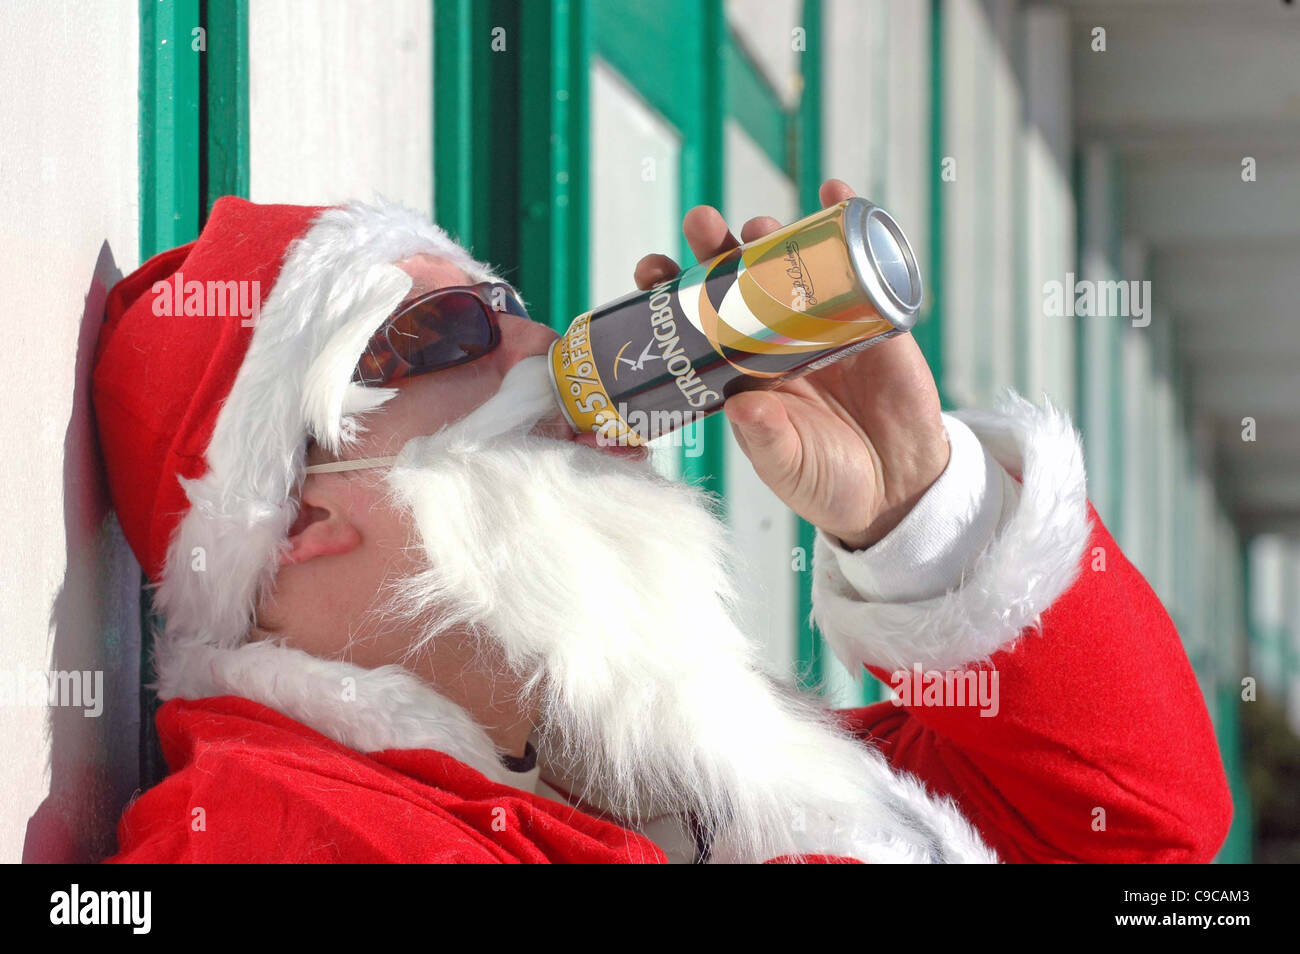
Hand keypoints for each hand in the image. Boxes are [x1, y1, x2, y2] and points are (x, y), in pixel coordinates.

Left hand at [633, 179, 948, 549]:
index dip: (671, 292)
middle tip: (702, 224)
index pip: (695, 320)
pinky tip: (836, 193)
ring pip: (791, 265)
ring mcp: (822, 324)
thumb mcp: (789, 466)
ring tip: (761, 225)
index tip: (651, 271)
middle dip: (715, 247)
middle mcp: (773, 339)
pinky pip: (859, 265)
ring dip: (774, 234)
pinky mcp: (871, 319)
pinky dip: (850, 226)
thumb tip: (743, 407)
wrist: (899, 489)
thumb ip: (768, 439)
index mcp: (739, 371)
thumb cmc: (827, 480)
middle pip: (737, 280)